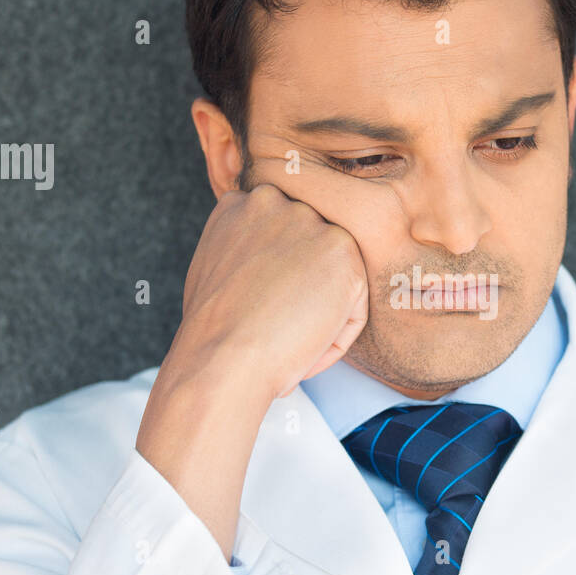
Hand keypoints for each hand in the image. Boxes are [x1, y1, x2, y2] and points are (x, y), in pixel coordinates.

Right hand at [135, 183, 367, 558]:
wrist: (216, 373)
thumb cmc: (215, 349)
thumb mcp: (223, 280)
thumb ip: (247, 253)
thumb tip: (252, 262)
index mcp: (239, 206)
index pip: (299, 233)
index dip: (292, 284)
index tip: (268, 313)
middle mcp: (272, 201)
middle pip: (328, 254)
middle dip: (315, 298)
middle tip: (276, 330)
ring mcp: (306, 223)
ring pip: (347, 278)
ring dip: (328, 314)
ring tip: (286, 334)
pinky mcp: (337, 252)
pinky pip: (360, 298)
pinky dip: (342, 327)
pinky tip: (303, 337)